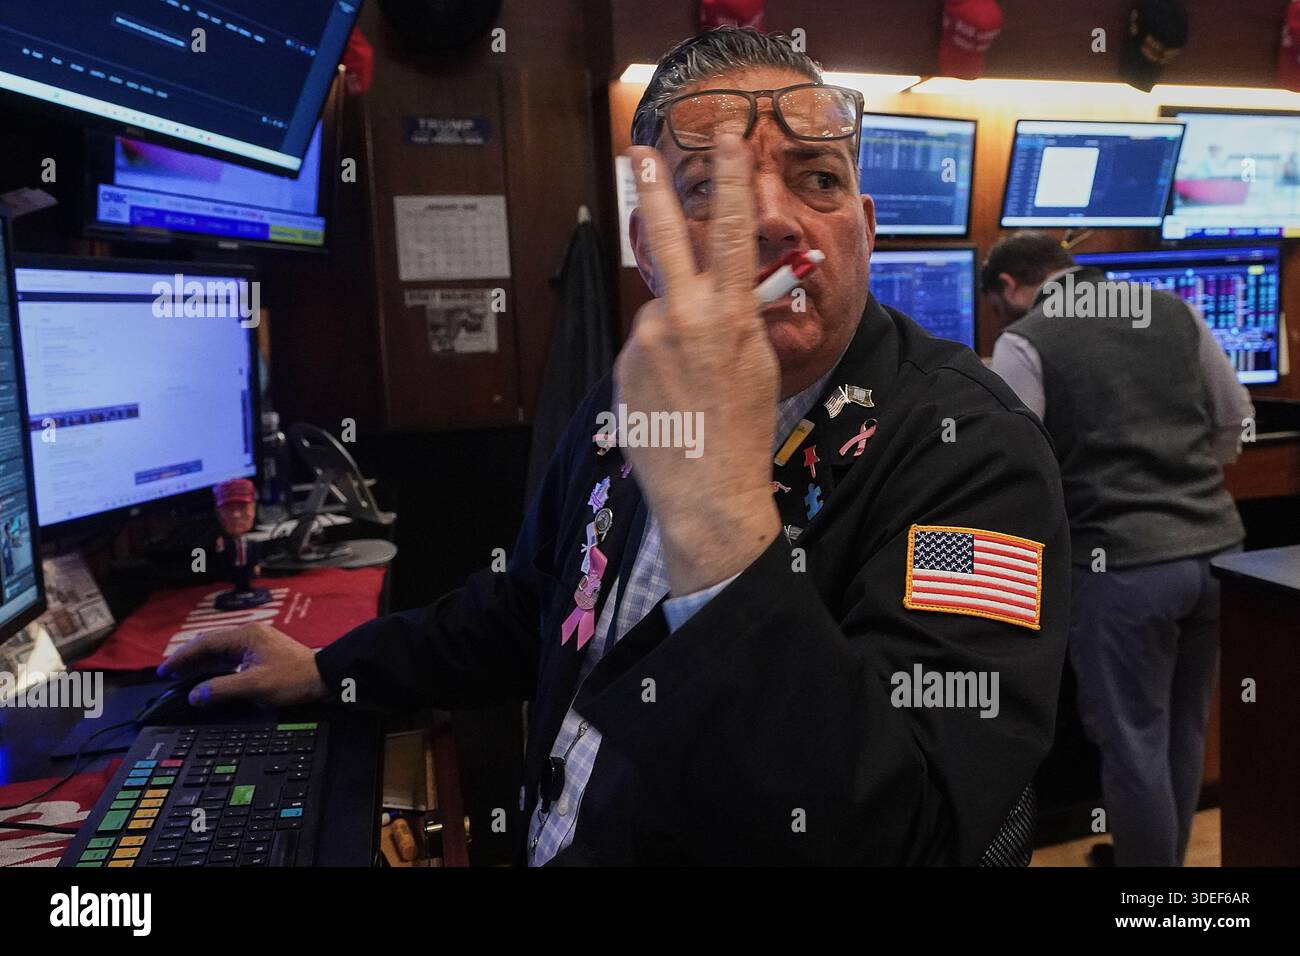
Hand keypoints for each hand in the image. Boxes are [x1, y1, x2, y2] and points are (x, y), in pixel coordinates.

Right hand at [157, 623, 329, 707]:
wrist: (324, 678)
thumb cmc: (293, 679)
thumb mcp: (255, 686)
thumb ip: (221, 689)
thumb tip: (195, 695)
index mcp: (246, 636)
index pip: (205, 643)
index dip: (182, 657)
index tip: (165, 670)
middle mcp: (249, 634)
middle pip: (210, 643)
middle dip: (188, 658)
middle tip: (169, 673)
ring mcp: (256, 642)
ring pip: (220, 649)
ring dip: (201, 661)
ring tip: (182, 674)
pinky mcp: (261, 652)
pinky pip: (231, 656)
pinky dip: (216, 664)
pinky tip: (207, 674)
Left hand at [619, 134, 780, 594]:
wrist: (708, 490)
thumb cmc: (744, 431)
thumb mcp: (759, 364)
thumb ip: (738, 320)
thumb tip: (721, 297)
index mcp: (729, 314)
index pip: (734, 230)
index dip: (733, 180)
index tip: (729, 137)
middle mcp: (683, 317)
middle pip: (666, 237)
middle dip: (655, 189)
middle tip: (639, 151)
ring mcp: (646, 340)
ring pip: (658, 314)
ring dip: (670, 333)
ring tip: (688, 383)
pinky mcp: (622, 365)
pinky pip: (642, 348)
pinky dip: (654, 363)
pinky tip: (669, 396)